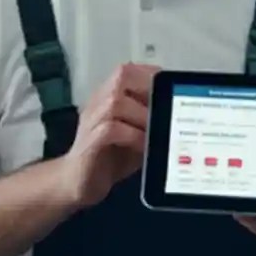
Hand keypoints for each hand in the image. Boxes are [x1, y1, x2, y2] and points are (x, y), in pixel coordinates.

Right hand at [58, 63, 160, 209]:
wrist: (78, 184)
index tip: (169, 84)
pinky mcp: (90, 142)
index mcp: (108, 97)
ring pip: (116, 101)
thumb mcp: (137, 135)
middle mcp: (98, 102)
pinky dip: (133, 135)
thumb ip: (151, 121)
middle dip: (148, 87)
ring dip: (143, 114)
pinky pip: (111, 129)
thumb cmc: (110, 158)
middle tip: (166, 105)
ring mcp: (92, 120)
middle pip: (121, 76)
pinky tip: (145, 146)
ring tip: (158, 128)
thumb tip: (177, 114)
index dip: (151, 74)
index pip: (128, 71)